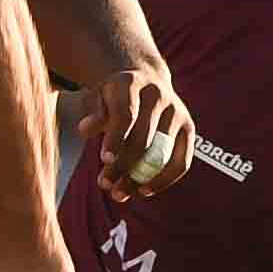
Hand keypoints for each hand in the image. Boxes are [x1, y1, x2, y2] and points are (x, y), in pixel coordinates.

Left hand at [82, 65, 193, 198]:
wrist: (146, 79)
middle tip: (105, 183)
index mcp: (132, 83)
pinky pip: (181, 161)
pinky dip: (163, 180)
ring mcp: (176, 112)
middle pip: (143, 137)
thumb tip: (84, 130)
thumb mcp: (99, 98)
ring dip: (140, 178)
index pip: (126, 114)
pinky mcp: (187, 128)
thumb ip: (93, 115)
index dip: (116, 138)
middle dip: (123, 165)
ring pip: (161, 153)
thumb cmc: (115, 96)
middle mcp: (158, 95)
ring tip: (119, 193)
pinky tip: (144, 190)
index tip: (104, 160)